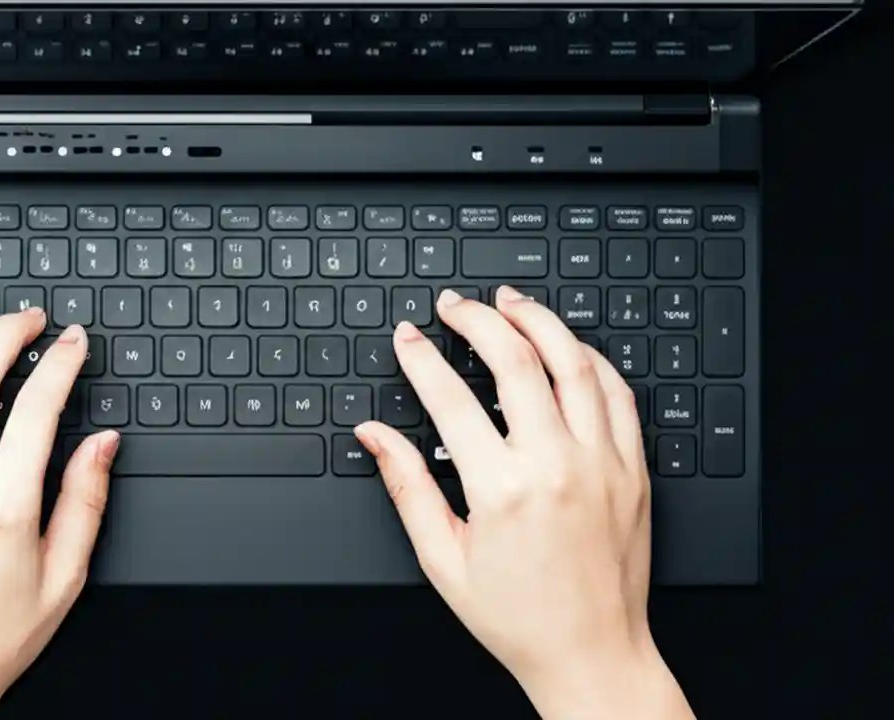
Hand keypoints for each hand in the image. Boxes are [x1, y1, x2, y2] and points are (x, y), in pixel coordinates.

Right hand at [356, 286, 693, 719]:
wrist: (592, 654)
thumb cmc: (518, 616)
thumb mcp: (442, 558)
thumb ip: (406, 487)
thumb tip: (374, 436)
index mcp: (502, 490)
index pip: (450, 398)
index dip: (421, 358)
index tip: (408, 337)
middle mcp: (556, 467)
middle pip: (515, 360)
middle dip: (477, 320)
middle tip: (454, 305)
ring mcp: (602, 464)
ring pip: (573, 363)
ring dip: (538, 321)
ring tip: (510, 302)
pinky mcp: (634, 470)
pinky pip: (617, 393)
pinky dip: (590, 359)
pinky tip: (568, 346)